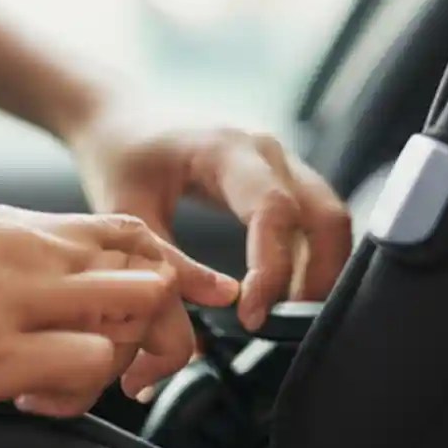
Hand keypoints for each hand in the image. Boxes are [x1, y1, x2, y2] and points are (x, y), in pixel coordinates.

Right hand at [0, 205, 235, 426]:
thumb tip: (14, 271)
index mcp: (2, 224)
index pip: (123, 232)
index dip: (156, 272)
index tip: (153, 311)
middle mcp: (18, 251)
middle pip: (145, 269)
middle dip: (155, 320)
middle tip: (120, 363)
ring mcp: (9, 302)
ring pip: (131, 313)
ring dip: (122, 358)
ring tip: (69, 387)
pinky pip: (89, 368)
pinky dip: (84, 395)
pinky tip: (35, 408)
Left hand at [70, 108, 351, 396]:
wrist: (120, 119)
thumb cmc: (118, 158)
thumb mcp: (126, 211)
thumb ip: (167, 260)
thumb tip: (217, 307)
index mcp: (227, 149)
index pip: (274, 211)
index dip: (272, 270)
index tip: (251, 317)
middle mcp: (266, 150)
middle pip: (325, 215)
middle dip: (317, 277)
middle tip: (286, 328)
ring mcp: (280, 161)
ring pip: (329, 219)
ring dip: (321, 271)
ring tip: (287, 319)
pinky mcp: (280, 178)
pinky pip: (314, 219)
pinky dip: (311, 259)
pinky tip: (284, 295)